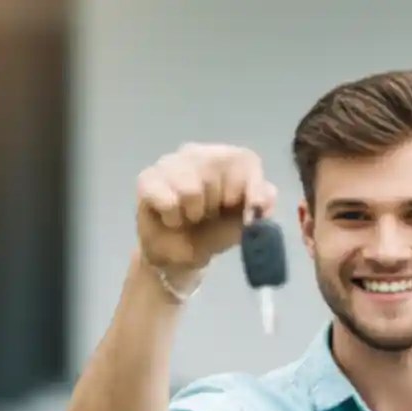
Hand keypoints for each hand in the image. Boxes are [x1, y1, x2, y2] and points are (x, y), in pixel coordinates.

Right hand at [136, 143, 277, 274]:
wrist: (178, 257)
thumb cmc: (213, 233)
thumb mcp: (245, 223)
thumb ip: (261, 206)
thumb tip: (263, 199)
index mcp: (226, 159)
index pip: (244, 160)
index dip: (251, 187)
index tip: (251, 214)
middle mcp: (197, 152)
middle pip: (216, 170)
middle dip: (217, 204)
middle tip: (208, 215)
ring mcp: (169, 163)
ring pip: (191, 188)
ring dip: (193, 213)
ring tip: (189, 217)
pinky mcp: (147, 179)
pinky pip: (168, 201)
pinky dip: (173, 219)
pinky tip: (170, 219)